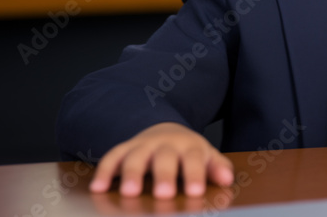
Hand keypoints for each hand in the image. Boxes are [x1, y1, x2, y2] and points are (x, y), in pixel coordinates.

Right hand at [88, 122, 233, 198]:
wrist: (166, 132)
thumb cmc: (188, 153)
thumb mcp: (206, 157)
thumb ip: (217, 168)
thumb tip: (228, 180)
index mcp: (190, 146)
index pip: (194, 159)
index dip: (194, 174)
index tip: (195, 192)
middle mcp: (165, 144)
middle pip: (165, 157)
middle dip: (164, 175)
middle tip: (164, 194)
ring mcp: (143, 145)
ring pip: (136, 157)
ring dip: (132, 174)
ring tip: (130, 193)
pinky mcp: (123, 149)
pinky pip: (111, 158)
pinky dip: (104, 172)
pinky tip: (98, 189)